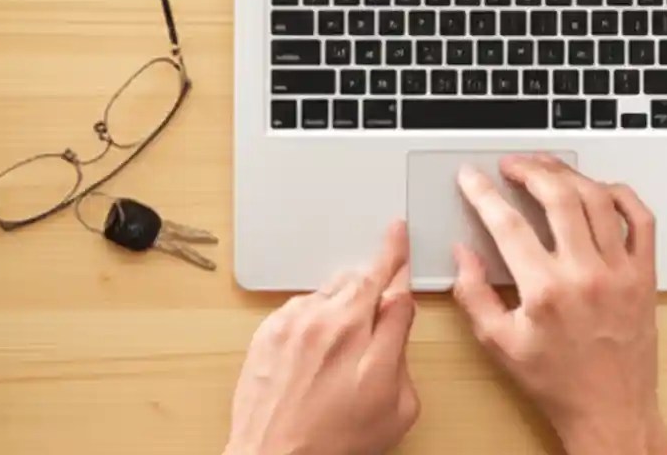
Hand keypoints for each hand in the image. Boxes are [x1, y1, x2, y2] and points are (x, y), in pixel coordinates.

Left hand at [225, 221, 418, 454]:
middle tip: (378, 296)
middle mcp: (324, 317)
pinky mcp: (266, 332)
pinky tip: (316, 351)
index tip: (397, 232)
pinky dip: (313, 318)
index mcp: (361, 331)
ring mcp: (291, 322)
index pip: (388, 276)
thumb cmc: (338, 441)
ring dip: (342, 302)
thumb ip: (400, 346)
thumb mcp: (396, 404)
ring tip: (343, 346)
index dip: (396, 253)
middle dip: (373, 280)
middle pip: (358, 278)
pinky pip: (299, 307)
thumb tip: (399, 310)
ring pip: (328, 291)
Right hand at [453, 154, 666, 454]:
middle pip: (558, 197)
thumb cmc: (557, 382)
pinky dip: (621, 195)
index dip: (483, 194)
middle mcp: (585, 275)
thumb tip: (463, 254)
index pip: (508, 224)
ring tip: (547, 168)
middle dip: (530, 170)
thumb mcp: (499, 344)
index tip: (472, 178)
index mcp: (545, 291)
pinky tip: (600, 189)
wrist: (610, 411)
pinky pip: (641, 219)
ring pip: (597, 199)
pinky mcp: (644, 275)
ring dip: (569, 174)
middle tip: (512, 165)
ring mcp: (620, 272)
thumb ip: (473, 294)